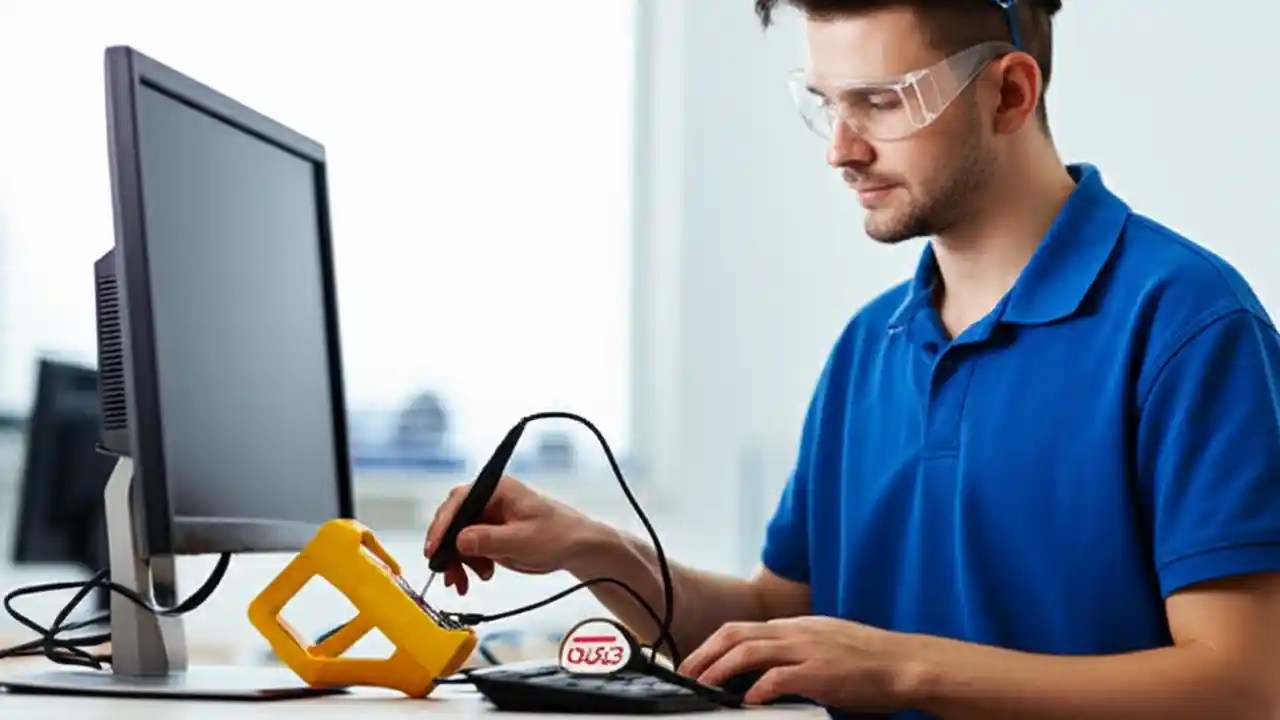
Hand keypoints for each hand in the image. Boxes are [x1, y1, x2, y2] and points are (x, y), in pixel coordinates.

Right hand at [423, 475, 602, 594]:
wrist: (575, 549)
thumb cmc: (558, 534)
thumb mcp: (523, 539)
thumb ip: (490, 539)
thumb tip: (459, 540)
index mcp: (497, 489)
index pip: (459, 501)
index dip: (443, 524)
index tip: (434, 548)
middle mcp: (488, 501)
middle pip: (453, 521)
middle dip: (447, 549)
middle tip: (446, 572)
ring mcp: (488, 519)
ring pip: (457, 539)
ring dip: (456, 562)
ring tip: (464, 583)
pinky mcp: (489, 536)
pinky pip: (468, 550)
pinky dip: (466, 566)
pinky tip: (474, 579)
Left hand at [677, 616, 918, 711]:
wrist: (907, 664)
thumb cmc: (872, 660)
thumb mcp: (827, 643)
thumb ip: (797, 649)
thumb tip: (767, 669)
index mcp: (797, 625)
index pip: (743, 628)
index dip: (714, 644)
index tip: (697, 662)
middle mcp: (797, 632)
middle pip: (736, 635)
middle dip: (705, 654)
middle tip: (686, 675)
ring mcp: (807, 649)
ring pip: (749, 651)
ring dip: (719, 670)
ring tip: (703, 687)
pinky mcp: (820, 672)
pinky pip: (778, 677)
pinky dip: (757, 688)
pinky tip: (746, 702)